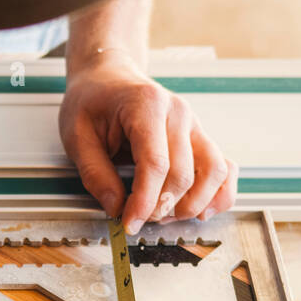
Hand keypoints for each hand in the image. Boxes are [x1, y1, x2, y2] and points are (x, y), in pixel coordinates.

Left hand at [59, 50, 237, 232]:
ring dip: (193, 204)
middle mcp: (178, 113)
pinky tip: (202, 209)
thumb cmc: (92, 101)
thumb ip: (95, 174)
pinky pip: (224, 168)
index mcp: (146, 105)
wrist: (108, 77)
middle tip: (138, 219)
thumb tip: (117, 208)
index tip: (130, 223)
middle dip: (162, 207)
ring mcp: (194, 124)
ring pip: (214, 172)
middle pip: (183, 174)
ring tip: (165, 215)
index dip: (144, 201)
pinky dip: (220, 193)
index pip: (155, 164)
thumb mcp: (76, 135)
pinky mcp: (200, 137)